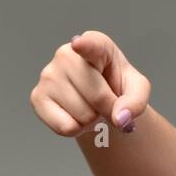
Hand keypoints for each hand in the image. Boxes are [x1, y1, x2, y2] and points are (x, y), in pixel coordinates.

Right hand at [29, 30, 150, 136]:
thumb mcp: (137, 91)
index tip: (79, 45)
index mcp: (96, 45)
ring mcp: (48, 75)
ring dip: (92, 120)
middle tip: (106, 103)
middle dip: (108, 109)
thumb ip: (135, 102)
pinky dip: (77, 130)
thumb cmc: (118, 88)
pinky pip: (65, 127)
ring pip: (83, 116)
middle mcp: (66, 55)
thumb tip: (120, 119)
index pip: (90, 45)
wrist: (100, 101)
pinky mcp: (37, 97)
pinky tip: (75, 115)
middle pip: (97, 97)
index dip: (85, 46)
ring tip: (90, 106)